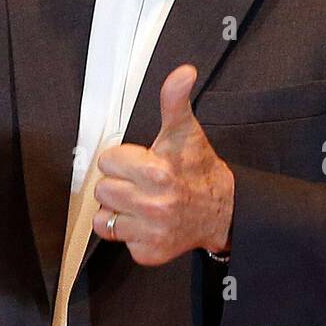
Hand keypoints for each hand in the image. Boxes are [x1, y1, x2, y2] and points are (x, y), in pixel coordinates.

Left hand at [92, 64, 234, 265]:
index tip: (139, 162)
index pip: (108, 161)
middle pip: (102, 189)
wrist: (223, 211)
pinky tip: (145, 221)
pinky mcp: (147, 253)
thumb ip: (174, 100)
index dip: (122, 159)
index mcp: (157, 172)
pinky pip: (117, 239)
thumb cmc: (198, 168)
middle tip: (140, 182)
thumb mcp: (185, 131)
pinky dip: (128, 231)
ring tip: (140, 201)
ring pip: (104, 216)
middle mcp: (153, 205)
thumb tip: (183, 72)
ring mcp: (150, 232)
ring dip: (118, 209)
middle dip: (119, 183)